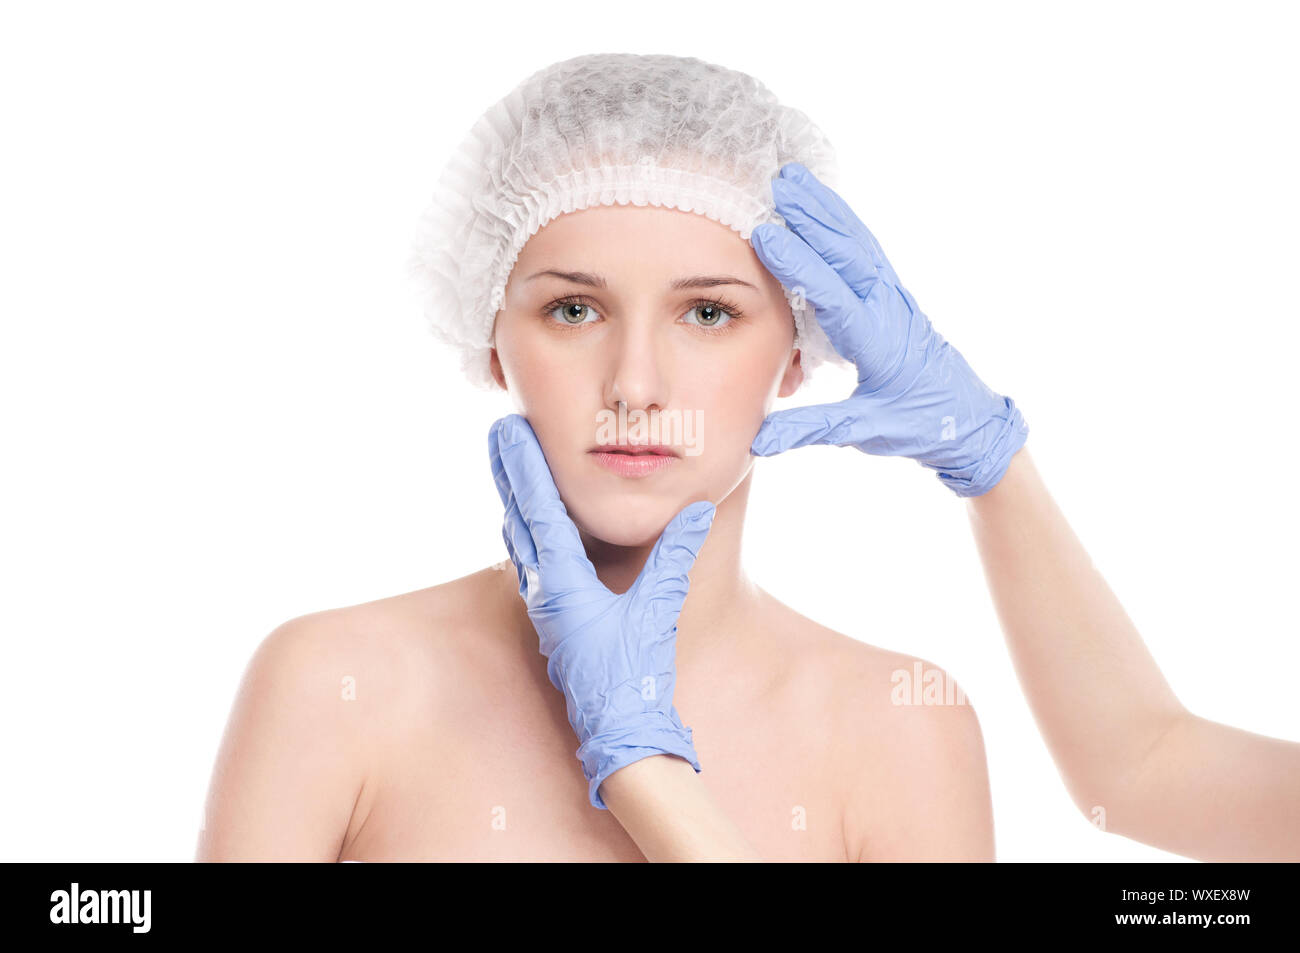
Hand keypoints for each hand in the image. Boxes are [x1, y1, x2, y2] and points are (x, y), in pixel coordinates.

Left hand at [488, 414, 715, 809]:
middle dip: (507, 472)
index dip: (524, 466)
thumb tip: (697, 511)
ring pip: (519, 539)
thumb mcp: (657, 610)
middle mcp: (542, 592)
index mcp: (561, 584)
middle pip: (517, 517)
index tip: (509, 430)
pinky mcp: (552, 619)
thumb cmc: (634, 677)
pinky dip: (527, 530)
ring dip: (514, 498)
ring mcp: (544, 607)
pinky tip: (531, 524)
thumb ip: (674, 557)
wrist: (620, 731)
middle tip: (498, 431)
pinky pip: (530, 562)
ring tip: (508, 464)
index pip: (538, 510)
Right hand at [750, 162, 1028, 496]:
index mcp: (878, 341)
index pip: (834, 295)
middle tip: (778, 184)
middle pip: (847, 252)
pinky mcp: (893, 294)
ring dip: (825, 208)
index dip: (799, 265)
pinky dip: (841, 221)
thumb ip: (810, 430)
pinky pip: (865, 248)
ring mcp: (893, 296)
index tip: (765, 236)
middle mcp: (887, 309)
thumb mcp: (866, 431)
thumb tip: (758, 441)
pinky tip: (824, 204)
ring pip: (857, 242)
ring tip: (794, 178)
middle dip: (812, 216)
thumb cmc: (921, 425)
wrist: (969, 419)